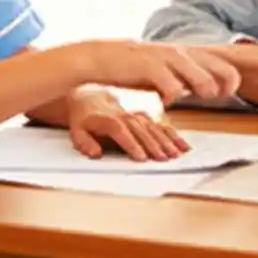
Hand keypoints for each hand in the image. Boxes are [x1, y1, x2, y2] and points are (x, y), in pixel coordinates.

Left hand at [67, 89, 189, 160]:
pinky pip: (161, 124)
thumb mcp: (76, 132)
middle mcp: (126, 115)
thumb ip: (85, 143)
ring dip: (166, 140)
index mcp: (109, 120)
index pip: (122, 132)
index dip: (132, 145)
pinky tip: (182, 144)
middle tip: (164, 159)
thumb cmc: (85, 119)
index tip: (141, 157)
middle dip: (154, 145)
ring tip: (176, 153)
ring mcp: (138, 114)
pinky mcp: (146, 115)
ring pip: (155, 127)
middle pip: (142, 131)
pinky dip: (173, 134)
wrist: (91, 98)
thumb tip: (95, 153)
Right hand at [77, 41, 241, 105]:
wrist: (99, 58)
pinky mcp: (151, 67)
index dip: (230, 81)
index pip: (223, 64)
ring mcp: (167, 59)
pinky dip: (173, 99)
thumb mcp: (162, 67)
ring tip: (190, 99)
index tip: (225, 95)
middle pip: (221, 70)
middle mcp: (180, 53)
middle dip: (224, 87)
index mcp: (184, 53)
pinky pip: (173, 88)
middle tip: (213, 99)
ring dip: (202, 92)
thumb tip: (202, 88)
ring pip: (203, 80)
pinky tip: (163, 103)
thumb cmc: (132, 66)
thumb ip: (182, 74)